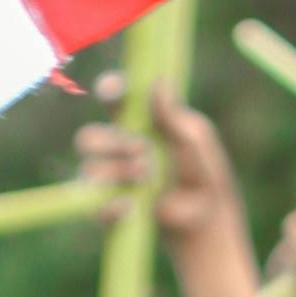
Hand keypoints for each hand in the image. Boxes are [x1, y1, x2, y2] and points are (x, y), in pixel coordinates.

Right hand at [75, 90, 237, 250]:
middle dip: (110, 142)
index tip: (112, 93)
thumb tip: (159, 83)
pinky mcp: (113, 208)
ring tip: (145, 177)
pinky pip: (95, 207)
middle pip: (87, 137)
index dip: (107, 91)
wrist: (207, 213)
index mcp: (136, 122)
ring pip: (89, 169)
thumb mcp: (194, 138)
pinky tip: (130, 203)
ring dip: (116, 171)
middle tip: (140, 150)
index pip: (112, 100)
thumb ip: (174, 115)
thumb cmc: (203, 169)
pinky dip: (110, 205)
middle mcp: (118, 148)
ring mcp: (113, 179)